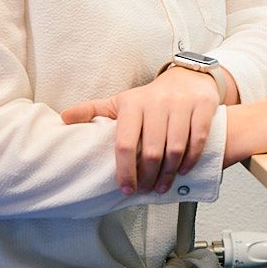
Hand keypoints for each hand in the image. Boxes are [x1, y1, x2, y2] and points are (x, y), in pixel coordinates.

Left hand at [61, 65, 223, 195]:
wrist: (187, 77)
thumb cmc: (151, 97)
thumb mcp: (121, 101)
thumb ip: (93, 110)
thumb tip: (63, 118)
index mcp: (132, 104)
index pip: (125, 143)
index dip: (125, 170)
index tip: (126, 189)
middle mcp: (157, 102)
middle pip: (152, 150)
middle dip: (149, 176)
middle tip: (147, 190)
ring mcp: (182, 104)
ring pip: (176, 147)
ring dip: (170, 172)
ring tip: (163, 185)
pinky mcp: (203, 105)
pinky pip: (198, 138)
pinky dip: (191, 158)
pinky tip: (184, 170)